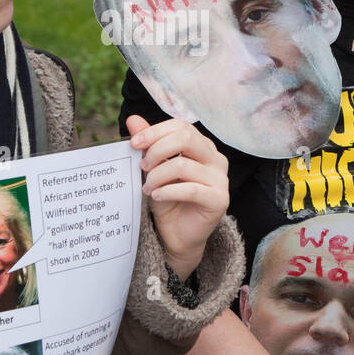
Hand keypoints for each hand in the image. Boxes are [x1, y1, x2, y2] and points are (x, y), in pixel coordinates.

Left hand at [126, 116, 229, 280]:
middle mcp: (216, 159)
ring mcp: (221, 179)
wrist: (177, 235)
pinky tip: (156, 196)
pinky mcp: (219, 199)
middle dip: (157, 149)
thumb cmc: (167, 199)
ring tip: (147, 188)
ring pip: (184, 165)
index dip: (155, 131)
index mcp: (202, 147)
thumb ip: (148, 144)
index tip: (134, 143)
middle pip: (186, 137)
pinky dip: (168, 191)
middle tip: (142, 165)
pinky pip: (191, 189)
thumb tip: (133, 119)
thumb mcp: (153, 169)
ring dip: (158, 176)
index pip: (181, 126)